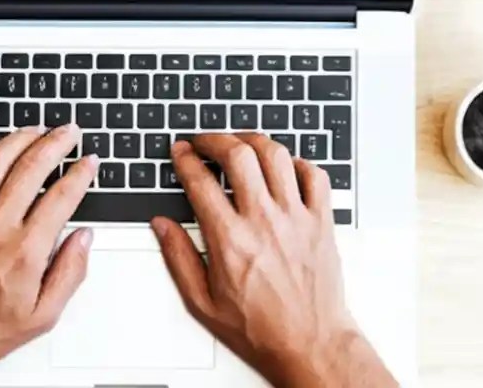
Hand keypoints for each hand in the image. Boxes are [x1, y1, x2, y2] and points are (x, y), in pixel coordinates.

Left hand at [0, 125, 97, 387]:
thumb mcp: (41, 317)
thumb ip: (69, 274)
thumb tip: (83, 239)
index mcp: (23, 252)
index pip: (61, 196)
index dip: (80, 174)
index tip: (88, 163)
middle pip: (30, 166)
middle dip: (55, 143)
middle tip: (67, 133)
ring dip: (18, 138)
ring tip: (34, 130)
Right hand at [151, 134, 394, 387]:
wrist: (310, 344)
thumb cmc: (260, 328)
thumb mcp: (202, 302)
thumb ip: (178, 258)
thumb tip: (162, 225)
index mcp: (230, 240)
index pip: (201, 181)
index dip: (186, 159)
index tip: (181, 152)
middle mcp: (264, 221)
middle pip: (238, 154)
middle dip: (215, 138)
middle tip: (205, 141)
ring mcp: (296, 218)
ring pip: (276, 156)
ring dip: (253, 141)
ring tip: (240, 144)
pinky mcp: (321, 222)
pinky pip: (314, 175)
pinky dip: (298, 163)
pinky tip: (284, 169)